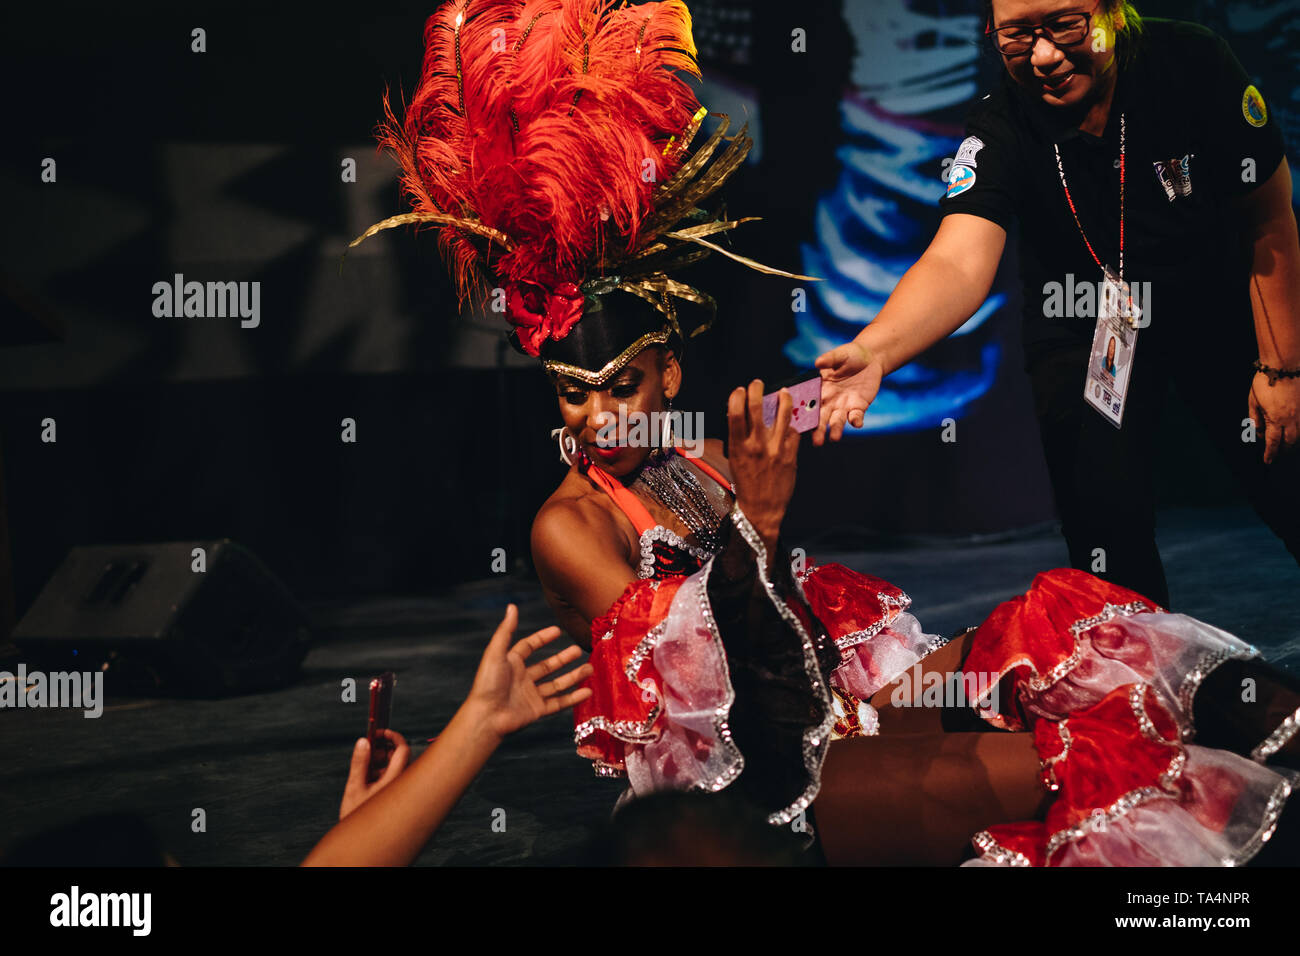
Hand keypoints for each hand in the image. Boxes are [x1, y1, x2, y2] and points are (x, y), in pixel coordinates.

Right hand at [339, 729, 409, 819]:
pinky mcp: (396, 796)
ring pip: (395, 767)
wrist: (362, 843)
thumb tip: (363, 741)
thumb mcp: (354, 788)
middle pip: (400, 756)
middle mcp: (402, 784)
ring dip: (381, 761)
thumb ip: (359, 763)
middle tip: (368, 749)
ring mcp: (400, 790)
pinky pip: (393, 777)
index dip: (393, 737)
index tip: (380, 732)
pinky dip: (381, 772)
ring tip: (364, 768)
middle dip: (383, 749)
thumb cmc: (359, 818)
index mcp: (395, 780)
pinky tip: (367, 780)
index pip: (403, 750)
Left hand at [464, 604, 593, 740]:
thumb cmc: (487, 684)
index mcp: (511, 663)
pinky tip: (587, 691)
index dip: (542, 638)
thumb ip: (506, 630)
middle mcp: (522, 678)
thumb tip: (512, 606)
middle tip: (578, 650)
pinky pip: (559, 702)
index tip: (558, 631)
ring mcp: (531, 695)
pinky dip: (574, 697)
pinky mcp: (537, 710)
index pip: (528, 646)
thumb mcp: (496, 653)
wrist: (486, 716)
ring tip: (590, 669)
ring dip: (573, 676)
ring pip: (557, 684)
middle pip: (547, 666)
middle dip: (563, 658)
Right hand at [726, 380, 799, 556]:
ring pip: (782, 416)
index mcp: (738, 447)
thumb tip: (741, 417)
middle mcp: (756, 446)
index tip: (739, 389)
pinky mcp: (790, 457)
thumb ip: (739, 440)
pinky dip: (793, 426)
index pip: (735, 414)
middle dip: (756, 391)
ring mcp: (775, 451)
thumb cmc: (746, 485)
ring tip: (784, 392)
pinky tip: (792, 423)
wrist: (762, 509)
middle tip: (757, 382)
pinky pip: (794, 433)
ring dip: (783, 400)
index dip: (737, 397)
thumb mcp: (735, 461)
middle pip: (757, 410)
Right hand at [811, 341, 882, 445]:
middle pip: (822, 417)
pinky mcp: (859, 407)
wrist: (871, 358)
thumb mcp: (839, 354)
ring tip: (834, 438)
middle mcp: (830, 400)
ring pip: (837, 421)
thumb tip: (818, 362)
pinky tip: (856, 423)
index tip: (799, 423)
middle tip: (816, 441)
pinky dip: (856, 421)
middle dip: (818, 429)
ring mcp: (844, 405)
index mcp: (821, 388)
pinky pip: (856, 417)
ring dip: (836, 429)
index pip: (810, 403)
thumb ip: (829, 359)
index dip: (804, 413)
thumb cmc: (851, 354)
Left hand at [1249, 373, 1299, 463]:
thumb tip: (1257, 432)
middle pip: (1290, 441)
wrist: (1285, 364)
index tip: (1267, 461)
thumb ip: (1255, 417)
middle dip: (1283, 450)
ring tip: (1286, 444)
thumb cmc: (1266, 381)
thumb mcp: (1253, 400)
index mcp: (1276, 418)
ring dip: (1293, 441)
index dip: (1270, 453)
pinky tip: (1295, 429)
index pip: (1273, 442)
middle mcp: (1293, 418)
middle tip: (1277, 454)